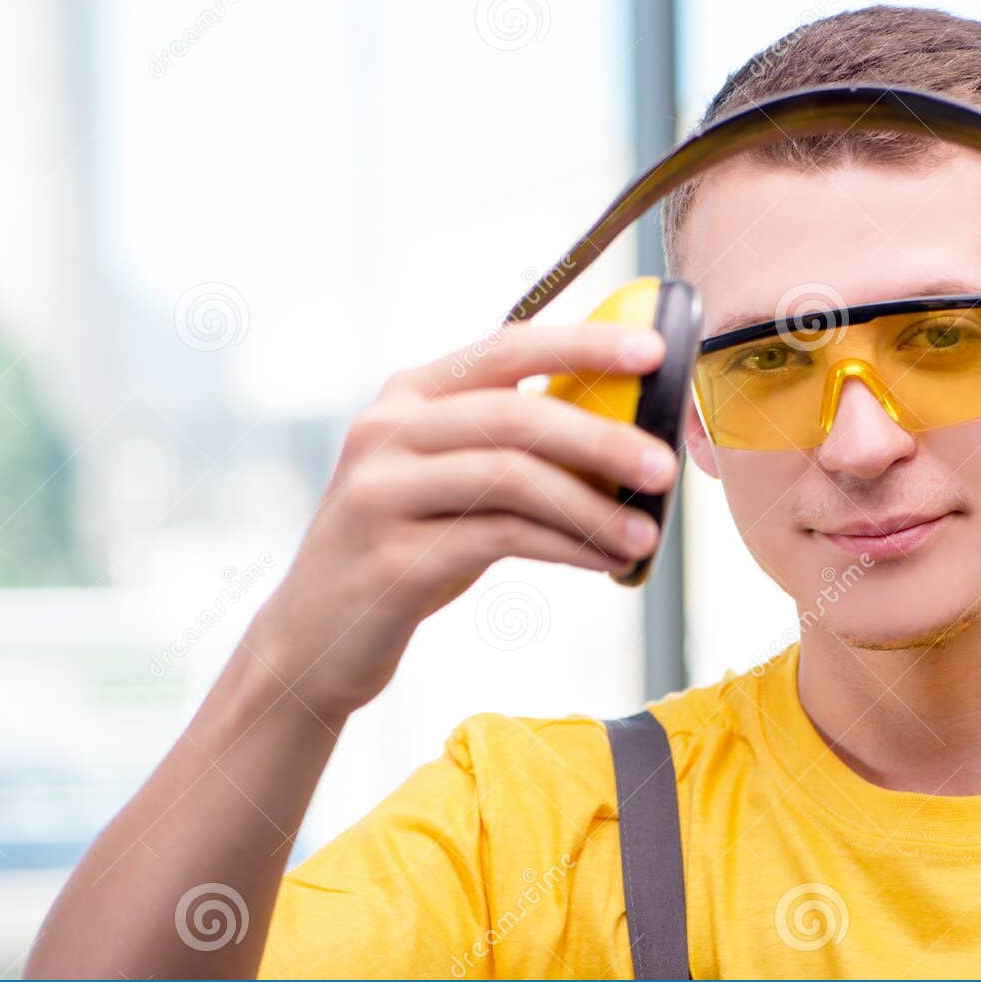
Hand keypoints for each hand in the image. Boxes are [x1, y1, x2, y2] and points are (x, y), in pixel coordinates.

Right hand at [244, 321, 677, 719]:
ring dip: (592, 506)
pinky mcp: (390, 557)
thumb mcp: (449, 481)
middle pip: (514, 414)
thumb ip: (511, 447)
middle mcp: (387, 430)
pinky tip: (605, 562)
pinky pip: (500, 539)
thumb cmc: (408, 548)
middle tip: (664, 467)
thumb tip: (629, 434)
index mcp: (410, 394)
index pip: (506, 348)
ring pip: (511, 479)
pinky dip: (566, 547)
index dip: (583, 344)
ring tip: (645, 535)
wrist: (315, 637)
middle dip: (602, 437)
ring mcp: (381, 492)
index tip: (653, 352)